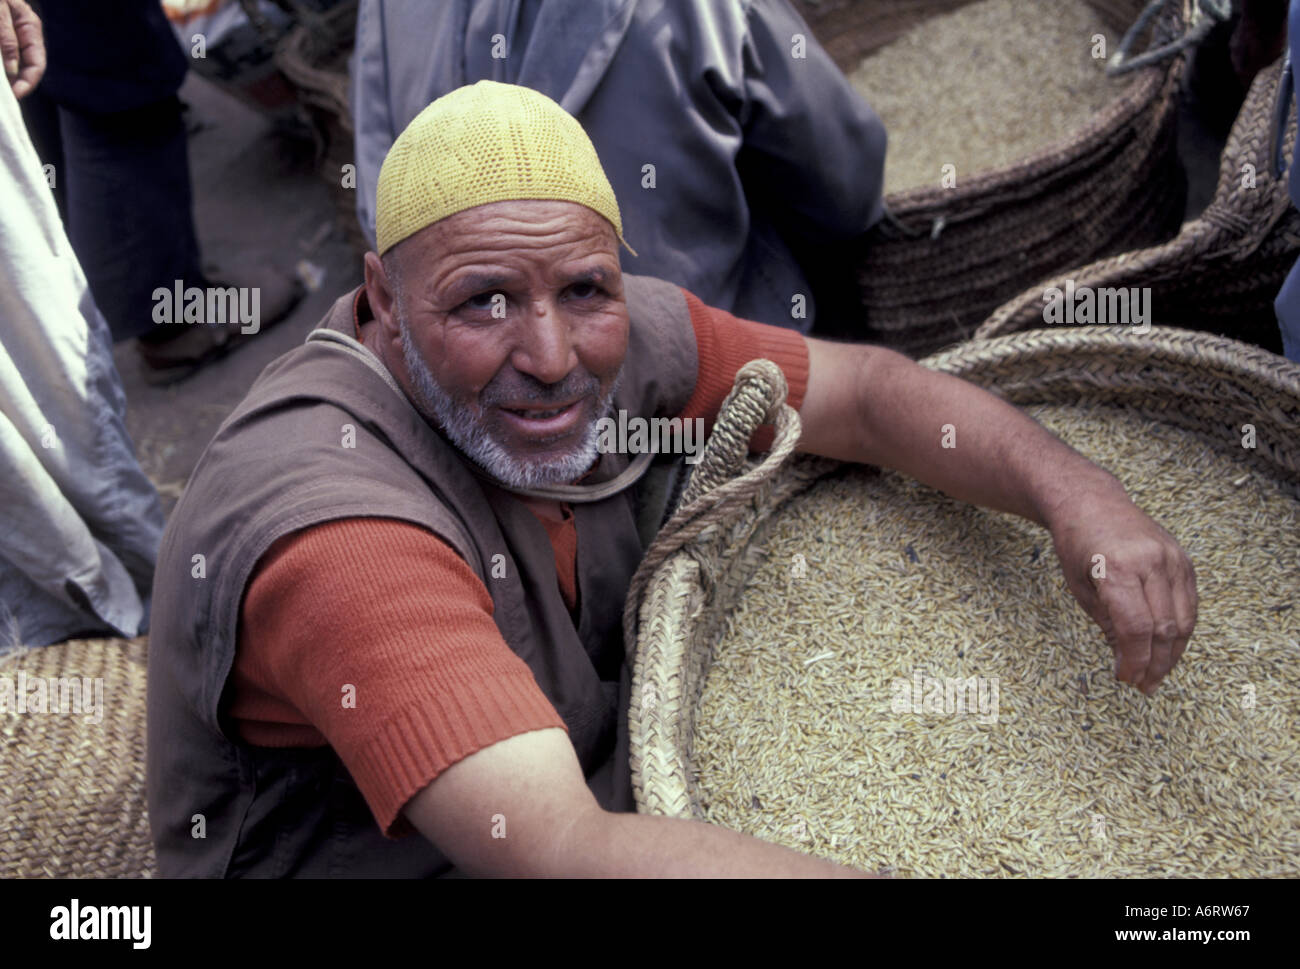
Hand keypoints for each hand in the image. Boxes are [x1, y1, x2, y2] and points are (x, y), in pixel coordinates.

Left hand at [0, 0, 43, 98]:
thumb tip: (13, 70)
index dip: (27, 82)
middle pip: (23, 68)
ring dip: (4, 77)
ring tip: (0, 89)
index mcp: (29, 27)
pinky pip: (2, 57)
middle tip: (3, 97)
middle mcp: (20, 34)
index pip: (36, 63)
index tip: (15, 95)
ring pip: (9, 64)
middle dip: (13, 83)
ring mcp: (7, 37)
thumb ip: (6, 39)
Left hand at [1047, 484, 1197, 695]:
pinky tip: (1168, 647)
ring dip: (1173, 652)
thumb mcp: (1080, 587)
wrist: (1091, 503)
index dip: (1135, 659)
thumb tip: (1128, 659)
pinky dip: (1181, 629)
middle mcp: (1151, 562)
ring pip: (1184, 619)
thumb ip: (1107, 623)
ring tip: (1157, 674)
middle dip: (1155, 663)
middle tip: (1144, 685)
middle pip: (1164, 627)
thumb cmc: (1077, 544)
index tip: (1127, 678)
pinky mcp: (1183, 559)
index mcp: (1119, 569)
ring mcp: (1172, 558)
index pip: (1136, 628)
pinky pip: (1189, 603)